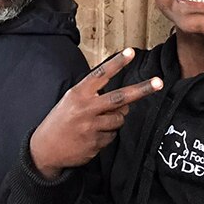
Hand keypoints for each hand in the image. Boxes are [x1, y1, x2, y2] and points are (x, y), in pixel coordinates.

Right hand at [29, 48, 162, 178]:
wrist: (44, 150)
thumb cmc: (60, 122)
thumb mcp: (71, 102)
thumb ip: (96, 97)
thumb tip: (126, 101)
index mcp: (78, 94)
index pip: (100, 75)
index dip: (116, 63)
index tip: (131, 52)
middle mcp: (86, 108)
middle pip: (120, 97)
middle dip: (142, 90)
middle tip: (159, 82)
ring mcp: (91, 127)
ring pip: (119, 119)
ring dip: (115, 120)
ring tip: (95, 123)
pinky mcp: (95, 143)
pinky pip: (112, 136)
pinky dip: (106, 135)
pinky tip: (91, 137)